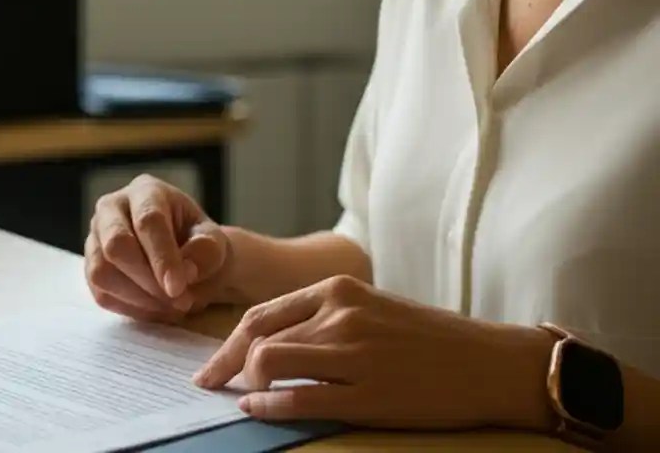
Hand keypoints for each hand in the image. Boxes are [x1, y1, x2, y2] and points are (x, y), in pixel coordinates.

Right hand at [84, 175, 234, 322]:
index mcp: (146, 192)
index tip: (178, 288)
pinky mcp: (89, 266)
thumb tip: (185, 272)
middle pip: (116, 244)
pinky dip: (131, 308)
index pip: (148, 221)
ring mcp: (95, 236)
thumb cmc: (199, 244)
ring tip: (172, 307)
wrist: (186, 257)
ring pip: (101, 272)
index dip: (162, 257)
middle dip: (148, 280)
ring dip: (139, 298)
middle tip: (180, 302)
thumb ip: (206, 252)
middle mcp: (112, 207)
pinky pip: (101, 293)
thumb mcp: (215, 243)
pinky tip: (156, 308)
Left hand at [192, 275, 556, 431]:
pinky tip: (257, 410)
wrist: (492, 362)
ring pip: (269, 364)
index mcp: (339, 290)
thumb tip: (268, 345)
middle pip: (257, 339)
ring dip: (245, 385)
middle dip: (224, 365)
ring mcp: (354, 355)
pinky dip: (268, 407)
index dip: (228, 341)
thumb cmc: (430, 339)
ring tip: (242, 398)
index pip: (262, 314)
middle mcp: (342, 315)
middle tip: (207, 384)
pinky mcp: (369, 395)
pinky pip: (299, 401)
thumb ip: (324, 318)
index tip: (211, 363)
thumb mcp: (372, 308)